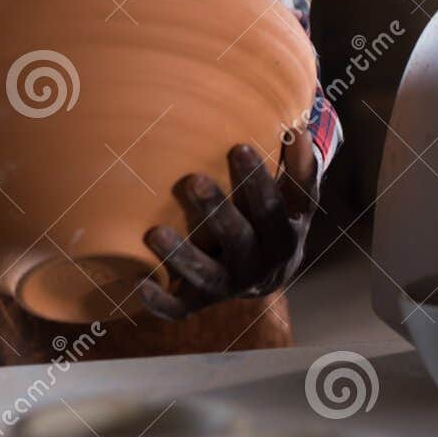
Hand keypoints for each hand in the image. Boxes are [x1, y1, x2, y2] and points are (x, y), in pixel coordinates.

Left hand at [138, 127, 317, 319]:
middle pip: (238, 239)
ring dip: (181, 255)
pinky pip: (179, 308)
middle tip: (193, 180)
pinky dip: (159, 301)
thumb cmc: (275, 221)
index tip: (238, 146)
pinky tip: (137, 283)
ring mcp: (228, 286)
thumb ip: (300, 168)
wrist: (264, 277)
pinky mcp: (199, 302)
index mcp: (284, 237)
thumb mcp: (297, 200)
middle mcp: (258, 266)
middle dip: (217, 211)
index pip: (272, 208)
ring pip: (206, 274)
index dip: (258, 180)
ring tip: (154, 233)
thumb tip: (299, 128)